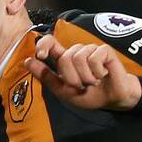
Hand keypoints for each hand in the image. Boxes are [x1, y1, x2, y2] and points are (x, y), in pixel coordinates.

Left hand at [24, 34, 141, 111]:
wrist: (112, 100)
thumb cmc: (90, 95)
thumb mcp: (64, 91)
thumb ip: (47, 77)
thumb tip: (28, 61)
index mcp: (65, 60)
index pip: (50, 42)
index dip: (43, 44)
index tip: (41, 55)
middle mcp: (76, 52)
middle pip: (65, 57)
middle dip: (72, 78)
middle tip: (81, 86)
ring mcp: (90, 49)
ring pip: (78, 58)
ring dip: (86, 77)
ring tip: (93, 82)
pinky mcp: (104, 51)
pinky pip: (94, 58)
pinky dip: (97, 72)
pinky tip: (102, 75)